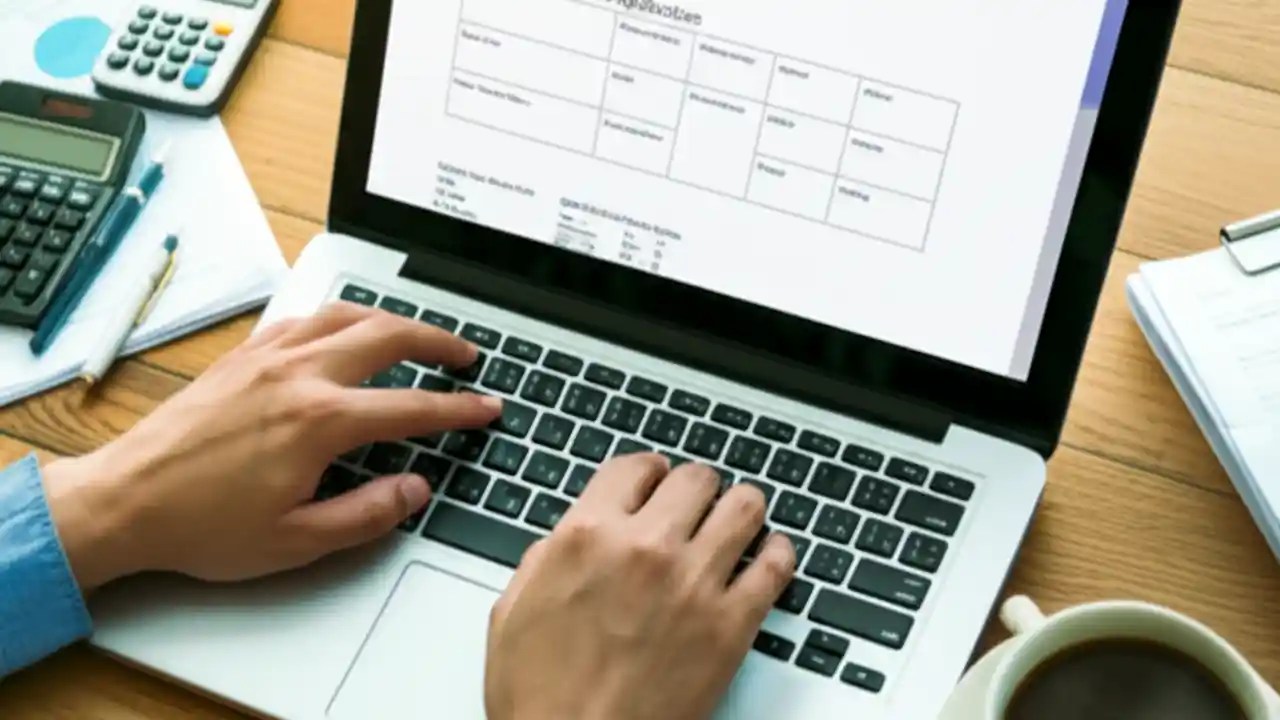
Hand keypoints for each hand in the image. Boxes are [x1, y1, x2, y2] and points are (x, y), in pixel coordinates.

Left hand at [42, 303, 501, 591]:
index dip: (459, 408)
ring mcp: (267, 358)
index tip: (486, 407)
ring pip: (346, 314)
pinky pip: (304, 318)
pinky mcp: (242, 356)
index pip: (412, 406)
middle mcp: (298, 376)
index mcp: (319, 422)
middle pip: (388, 336)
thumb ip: (367, 513)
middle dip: (437, 341)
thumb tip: (415, 489)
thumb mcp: (296, 541)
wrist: (125, 501)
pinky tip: (345, 331)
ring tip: (416, 334)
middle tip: (465, 354)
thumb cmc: (202, 525)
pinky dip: (339, 317)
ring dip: (391, 320)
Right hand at [484, 454, 795, 719]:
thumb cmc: (541, 698)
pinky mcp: (732, 625)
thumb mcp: (514, 610)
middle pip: (695, 478)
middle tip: (695, 505)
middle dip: (694, 489)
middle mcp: (645, 548)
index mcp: (586, 535)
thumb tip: (572, 535)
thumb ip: (547, 557)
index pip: (636, 467)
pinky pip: (776, 565)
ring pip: (744, 506)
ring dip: (739, 510)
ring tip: (736, 522)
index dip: (648, 473)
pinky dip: (777, 554)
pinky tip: (768, 556)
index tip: (656, 482)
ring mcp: (694, 583)